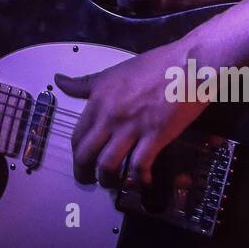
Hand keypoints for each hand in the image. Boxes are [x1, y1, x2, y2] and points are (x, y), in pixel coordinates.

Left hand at [54, 42, 206, 188]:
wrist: (189, 63)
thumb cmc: (154, 65)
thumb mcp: (113, 72)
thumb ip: (86, 83)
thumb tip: (59, 81)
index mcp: (99, 99)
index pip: (77, 134)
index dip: (76, 154)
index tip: (81, 161)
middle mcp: (110, 115)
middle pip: (86, 154)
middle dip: (84, 173)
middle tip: (89, 181)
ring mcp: (132, 126)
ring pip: (107, 165)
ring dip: (108, 180)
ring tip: (113, 184)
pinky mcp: (155, 135)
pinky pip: (138, 166)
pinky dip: (138, 178)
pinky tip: (143, 180)